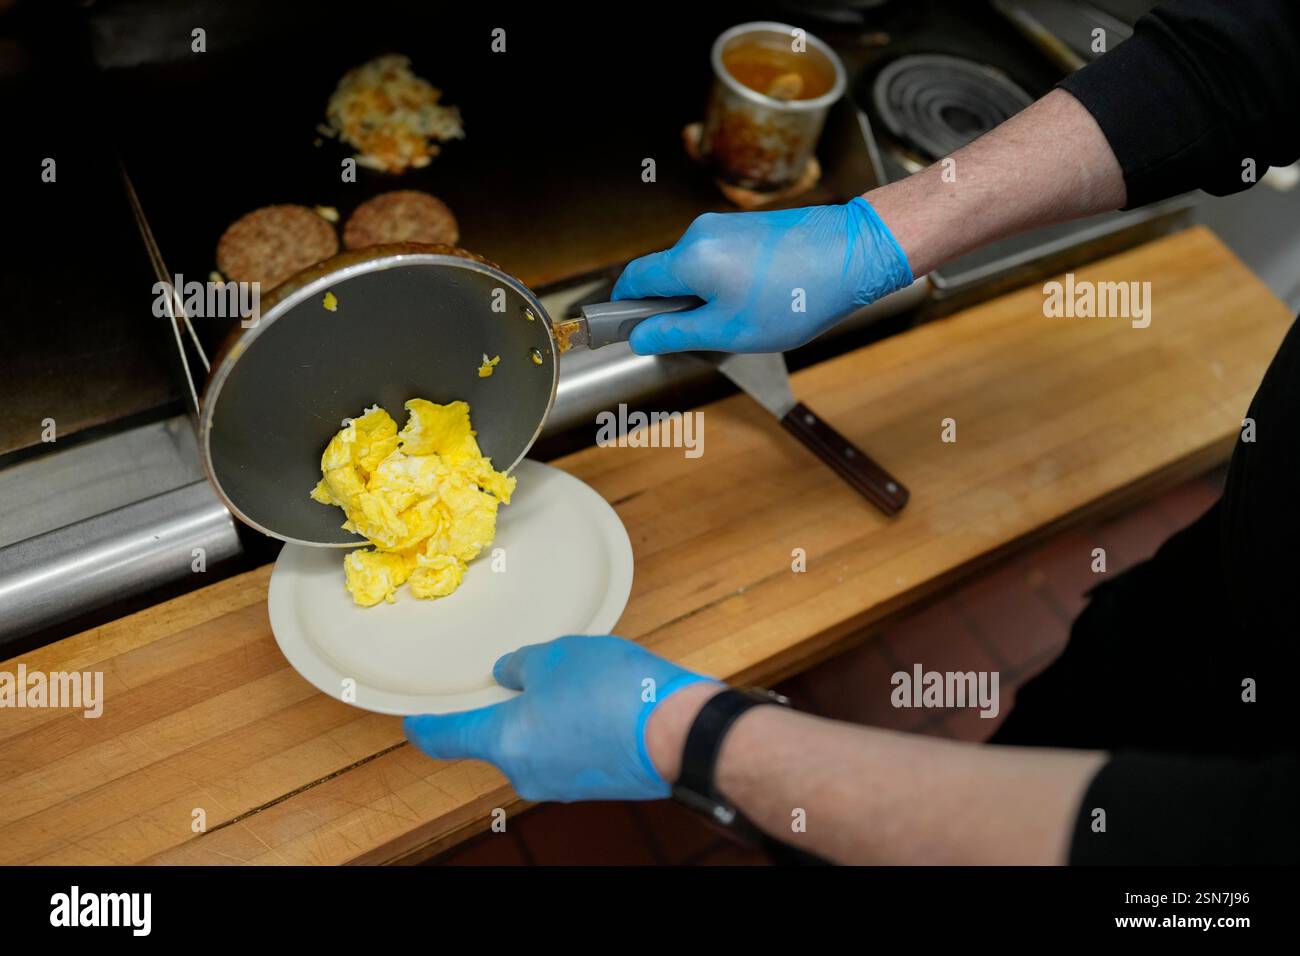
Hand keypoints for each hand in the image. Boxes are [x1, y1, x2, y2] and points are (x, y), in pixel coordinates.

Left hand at [403, 635, 721, 801]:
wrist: (680, 731)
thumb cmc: (614, 692)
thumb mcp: (557, 656)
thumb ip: (522, 665)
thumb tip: (510, 674)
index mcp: (505, 742)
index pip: (444, 739)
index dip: (425, 725)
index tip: (415, 717)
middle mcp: (527, 772)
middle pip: (494, 739)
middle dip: (503, 707)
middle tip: (518, 673)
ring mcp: (562, 783)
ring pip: (535, 743)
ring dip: (542, 713)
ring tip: (573, 678)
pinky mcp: (594, 782)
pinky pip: (567, 750)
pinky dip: (571, 726)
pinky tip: (597, 698)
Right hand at [612, 196, 912, 353]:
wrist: (856, 253)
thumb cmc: (800, 294)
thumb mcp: (730, 331)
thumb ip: (677, 333)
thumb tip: (640, 337)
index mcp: (689, 258)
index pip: (633, 280)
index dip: (624, 308)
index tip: (628, 330)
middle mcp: (700, 232)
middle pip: (663, 274)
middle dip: (670, 307)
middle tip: (696, 337)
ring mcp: (725, 225)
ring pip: (693, 268)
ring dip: (700, 296)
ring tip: (740, 321)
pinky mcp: (748, 226)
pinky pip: (718, 258)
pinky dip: (723, 282)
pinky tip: (756, 302)